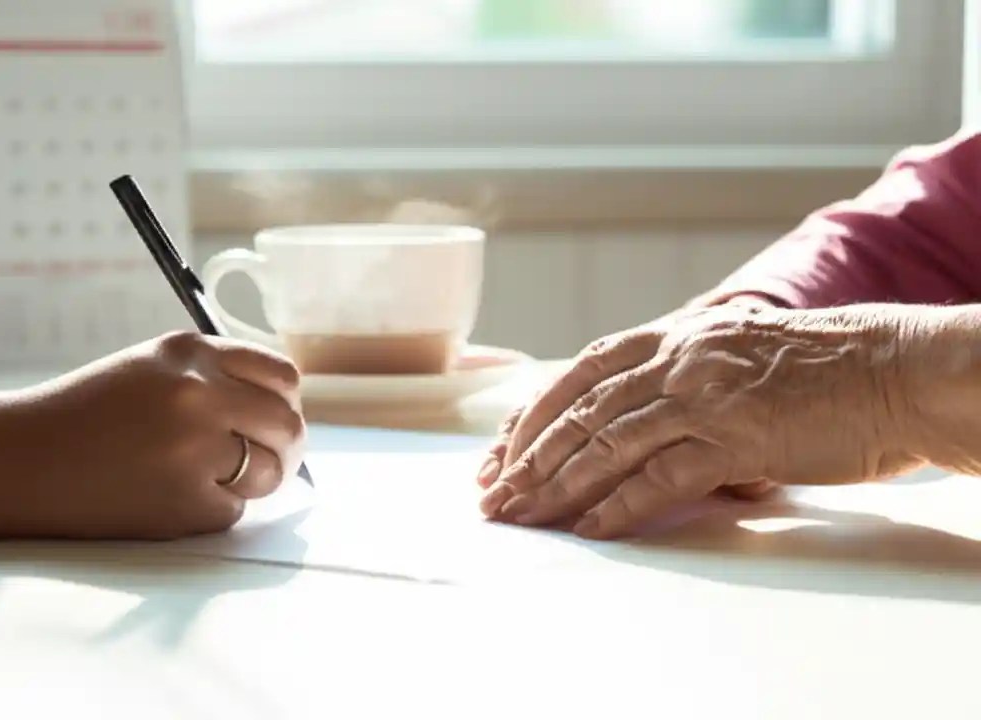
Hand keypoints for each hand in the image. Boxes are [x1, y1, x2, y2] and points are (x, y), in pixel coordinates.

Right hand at [10, 331, 305, 539]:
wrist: (16, 460)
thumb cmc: (83, 417)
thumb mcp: (149, 370)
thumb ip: (212, 378)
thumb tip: (281, 409)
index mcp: (189, 351)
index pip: (280, 374)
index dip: (283, 403)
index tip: (273, 420)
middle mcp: (198, 392)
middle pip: (288, 425)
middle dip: (284, 449)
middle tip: (267, 463)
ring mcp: (194, 448)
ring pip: (269, 472)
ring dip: (250, 483)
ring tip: (202, 480)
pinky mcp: (184, 501)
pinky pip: (230, 511)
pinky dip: (207, 511)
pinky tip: (162, 498)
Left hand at [477, 304, 926, 538]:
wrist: (898, 368)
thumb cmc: (823, 368)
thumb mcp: (736, 354)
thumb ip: (683, 376)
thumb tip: (637, 418)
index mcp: (676, 335)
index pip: (581, 371)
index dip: (534, 411)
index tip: (500, 450)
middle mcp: (680, 359)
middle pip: (581, 410)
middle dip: (527, 456)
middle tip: (493, 495)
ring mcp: (706, 397)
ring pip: (607, 443)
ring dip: (556, 485)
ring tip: (521, 515)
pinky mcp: (738, 439)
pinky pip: (662, 477)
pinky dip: (620, 506)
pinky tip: (590, 528)